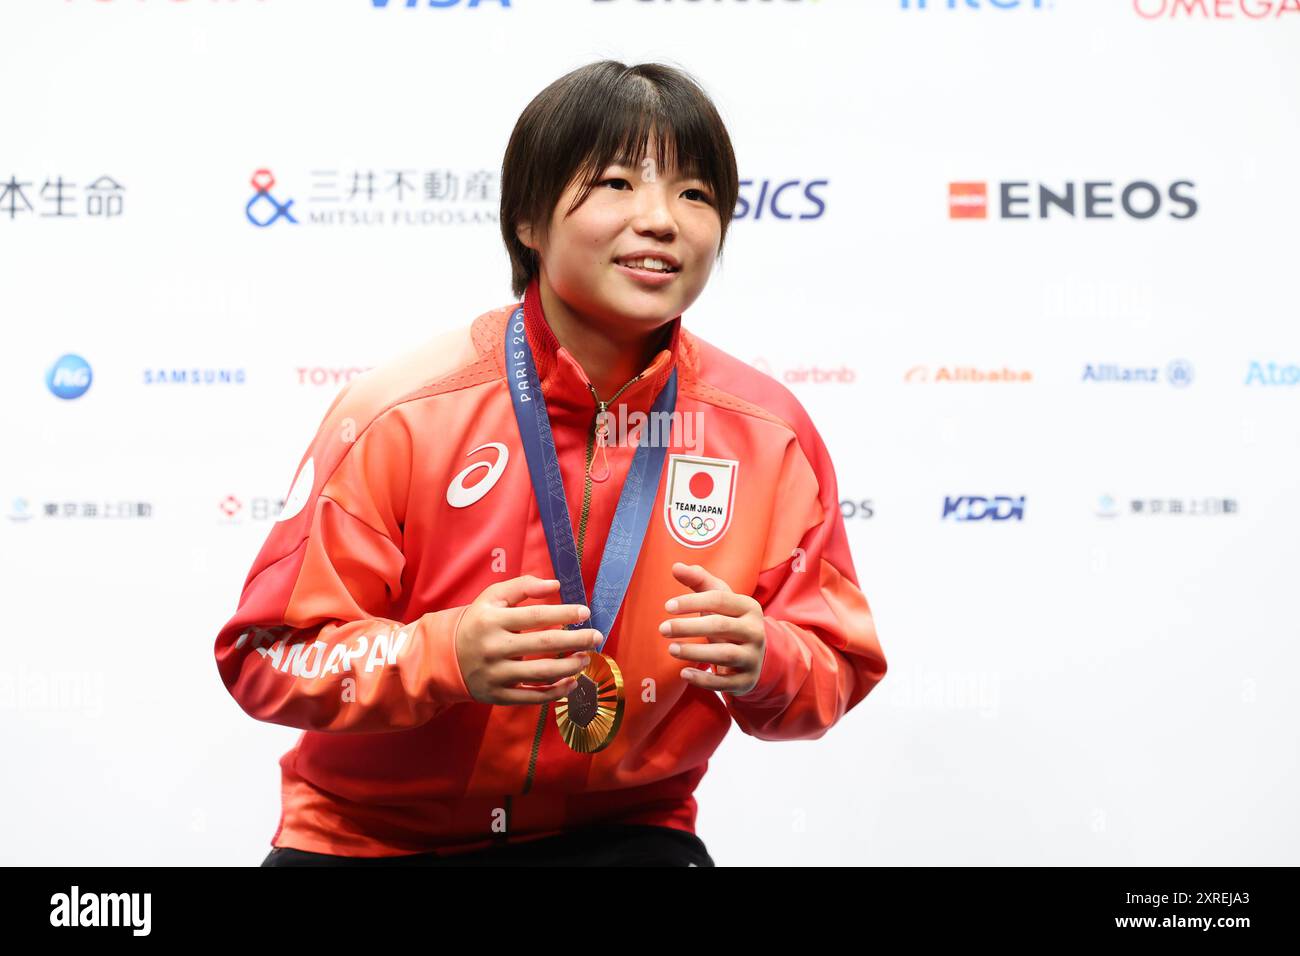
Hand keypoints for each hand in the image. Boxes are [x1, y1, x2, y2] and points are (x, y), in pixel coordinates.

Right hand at [455, 575, 601, 705]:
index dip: (564, 613)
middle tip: (596, 637)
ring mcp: (495, 674)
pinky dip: (556, 692)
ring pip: (541, 673)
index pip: (535, 616)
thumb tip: (556, 584)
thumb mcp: (492, 598)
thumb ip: (523, 586)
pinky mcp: (498, 695)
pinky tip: (572, 682)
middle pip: (543, 644)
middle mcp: (493, 648)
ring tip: (586, 658)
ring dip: (570, 667)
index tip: (585, 612)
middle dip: (576, 640)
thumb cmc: (477, 622)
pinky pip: (532, 697)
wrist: (444, 656)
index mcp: (492, 620)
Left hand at [660, 561, 764, 694]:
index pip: (719, 600)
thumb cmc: (730, 621)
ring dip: (694, 652)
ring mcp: (753, 657)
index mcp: (749, 607)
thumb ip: (699, 581)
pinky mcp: (746, 680)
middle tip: (662, 629)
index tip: (667, 606)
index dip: (692, 601)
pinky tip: (684, 673)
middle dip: (689, 627)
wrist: (754, 656)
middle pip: (720, 626)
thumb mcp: (720, 599)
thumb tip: (676, 567)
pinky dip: (704, 679)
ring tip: (671, 649)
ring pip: (724, 654)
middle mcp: (755, 631)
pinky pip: (725, 682)